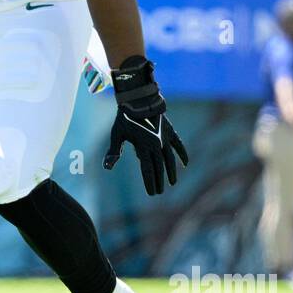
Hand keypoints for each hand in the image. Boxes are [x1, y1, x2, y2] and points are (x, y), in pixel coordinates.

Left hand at [103, 56, 188, 195]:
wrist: (138, 98)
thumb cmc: (125, 117)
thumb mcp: (117, 134)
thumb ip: (114, 152)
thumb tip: (107, 168)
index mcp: (142, 147)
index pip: (147, 170)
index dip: (150, 182)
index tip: (152, 193)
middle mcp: (155, 145)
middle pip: (159, 167)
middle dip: (159, 181)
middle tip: (159, 192)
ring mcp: (164, 138)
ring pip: (170, 159)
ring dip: (171, 172)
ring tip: (172, 183)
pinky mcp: (170, 131)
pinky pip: (178, 144)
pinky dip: (182, 154)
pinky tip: (185, 163)